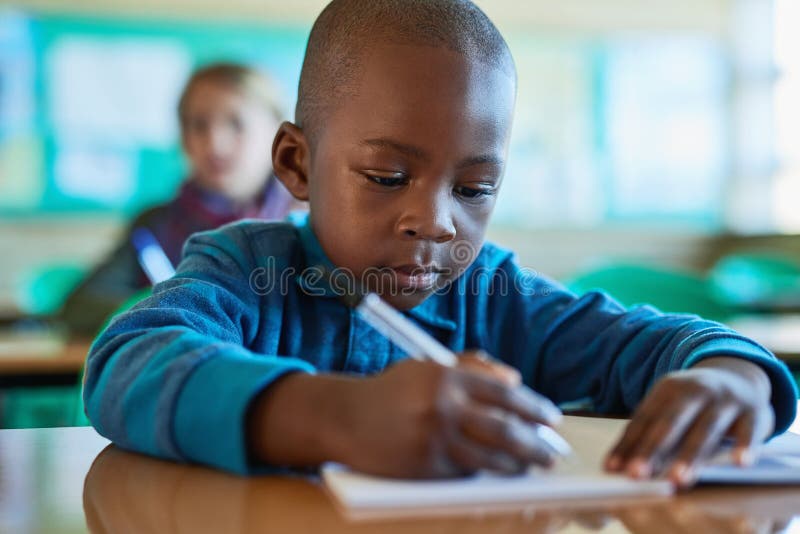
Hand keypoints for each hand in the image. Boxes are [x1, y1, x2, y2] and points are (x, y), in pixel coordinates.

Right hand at [337, 350, 562, 477]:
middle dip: (536, 444)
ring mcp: (433, 439)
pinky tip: (495, 472)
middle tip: (552, 453)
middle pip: (505, 429)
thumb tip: (516, 380)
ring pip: (490, 457)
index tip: (551, 419)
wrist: (346, 417)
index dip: (534, 408)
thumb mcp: (428, 367)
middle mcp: (442, 406)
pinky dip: (483, 473)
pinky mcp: (424, 466)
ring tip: (530, 467)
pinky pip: (465, 472)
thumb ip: (473, 367)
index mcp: (446, 376)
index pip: (504, 393)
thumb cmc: (393, 391)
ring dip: (517, 465)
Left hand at [605, 357, 774, 486]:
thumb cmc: (695, 403)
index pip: (644, 418)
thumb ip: (649, 434)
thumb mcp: (671, 408)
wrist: (739, 377)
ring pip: (705, 429)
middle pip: (670, 422)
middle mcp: (695, 390)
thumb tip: (619, 466)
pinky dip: (744, 446)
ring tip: (678, 480)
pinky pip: (748, 431)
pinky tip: (739, 463)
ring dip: (691, 456)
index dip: (628, 444)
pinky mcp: (752, 412)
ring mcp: (724, 399)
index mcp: (667, 388)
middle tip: (637, 474)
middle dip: (652, 449)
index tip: (613, 468)